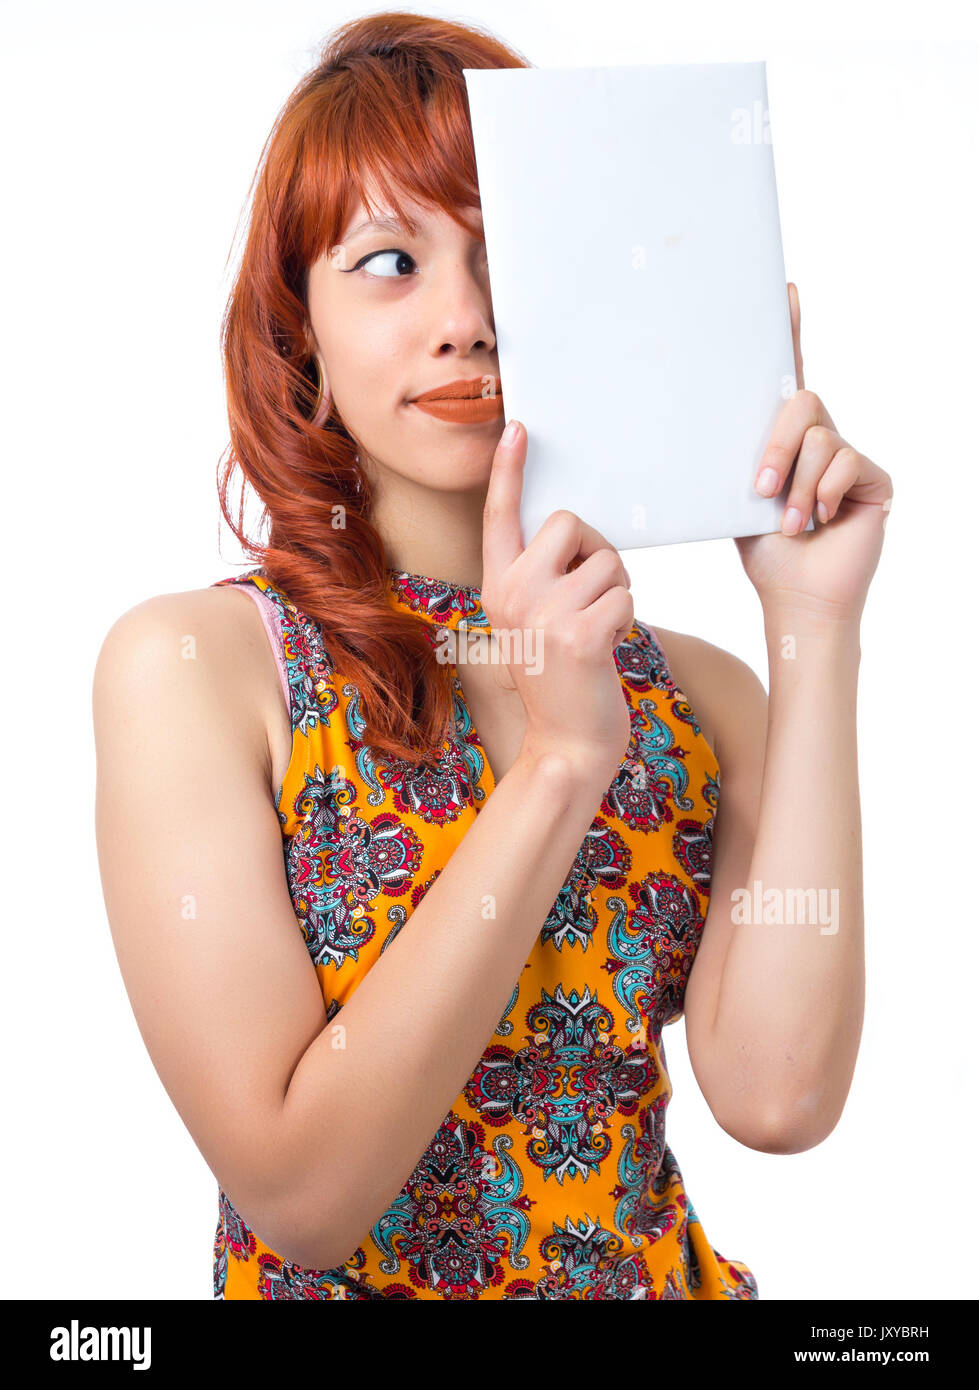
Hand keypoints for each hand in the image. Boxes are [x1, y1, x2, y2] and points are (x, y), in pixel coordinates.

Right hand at [481, 419, 633, 779]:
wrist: (566, 744)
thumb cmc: (563, 678)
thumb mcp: (538, 622)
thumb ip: (544, 578)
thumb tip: (576, 531)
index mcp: (498, 586)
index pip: (500, 516)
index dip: (509, 471)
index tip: (520, 428)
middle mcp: (511, 594)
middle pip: (570, 523)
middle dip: (595, 553)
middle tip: (590, 598)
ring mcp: (542, 614)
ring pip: (608, 561)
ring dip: (617, 594)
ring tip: (597, 631)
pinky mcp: (578, 634)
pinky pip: (625, 596)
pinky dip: (627, 620)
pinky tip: (606, 650)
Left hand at [734, 282, 892, 623]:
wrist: (795, 596)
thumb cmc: (764, 551)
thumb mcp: (736, 498)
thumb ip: (736, 459)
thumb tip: (700, 427)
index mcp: (784, 439)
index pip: (788, 376)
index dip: (789, 332)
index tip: (784, 291)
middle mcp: (819, 439)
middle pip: (801, 403)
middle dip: (775, 445)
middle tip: (759, 489)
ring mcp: (848, 456)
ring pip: (820, 437)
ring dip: (795, 484)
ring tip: (788, 522)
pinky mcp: (873, 477)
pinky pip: (844, 461)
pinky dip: (821, 494)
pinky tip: (819, 521)